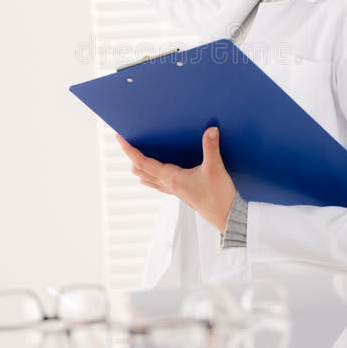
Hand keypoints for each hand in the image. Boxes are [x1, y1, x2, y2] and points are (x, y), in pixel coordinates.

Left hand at [116, 127, 236, 232]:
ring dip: (140, 166)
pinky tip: (155, 172)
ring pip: (148, 178)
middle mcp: (168, 184)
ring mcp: (173, 190)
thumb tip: (211, 129)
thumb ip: (211, 148)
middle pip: (141, 170)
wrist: (226, 217)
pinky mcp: (181, 192)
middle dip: (132, 156)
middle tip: (128, 141)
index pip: (143, 162)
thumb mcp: (215, 169)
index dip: (130, 150)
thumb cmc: (218, 196)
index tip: (120, 138)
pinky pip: (158, 183)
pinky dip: (151, 174)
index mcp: (171, 177)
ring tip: (136, 153)